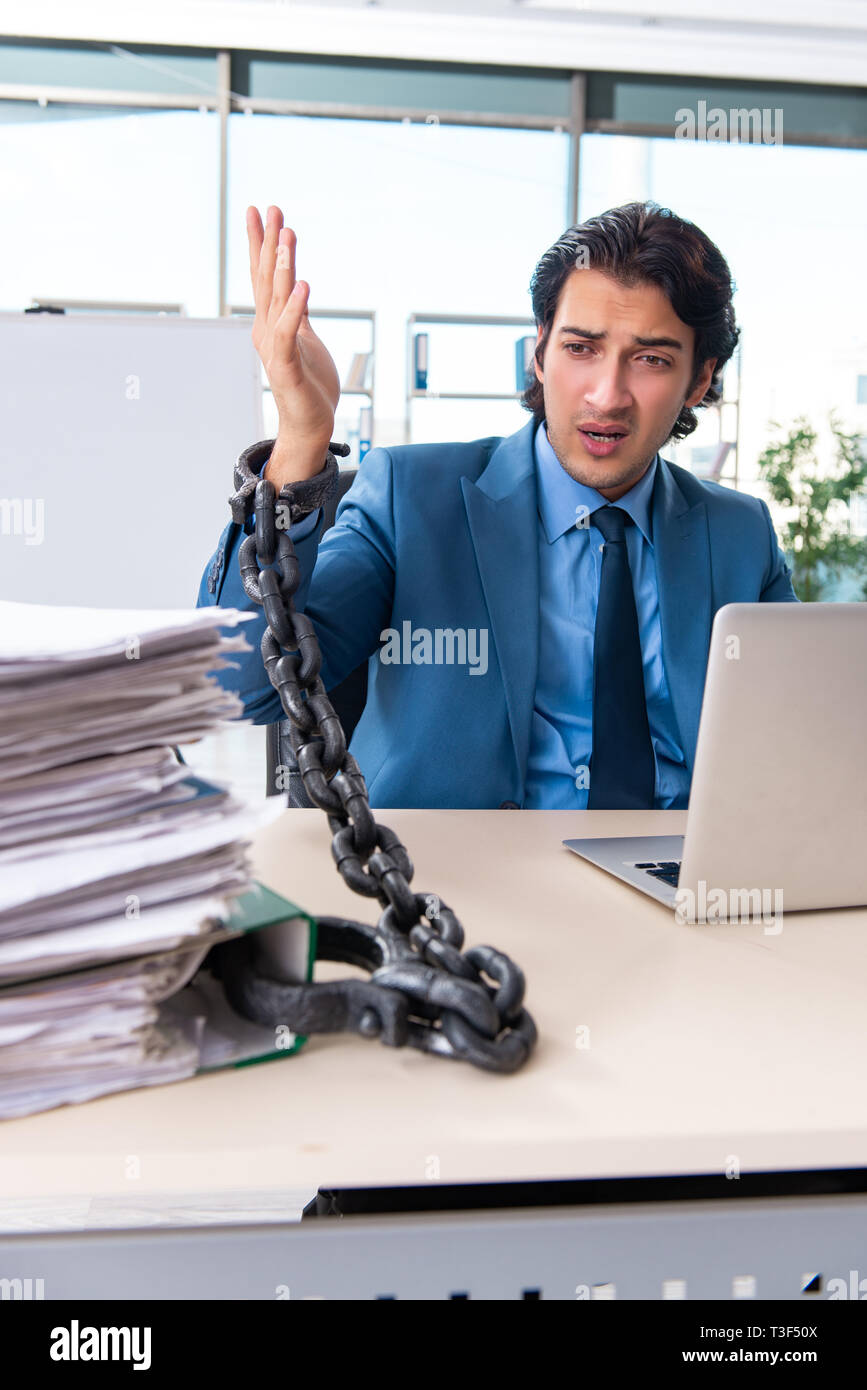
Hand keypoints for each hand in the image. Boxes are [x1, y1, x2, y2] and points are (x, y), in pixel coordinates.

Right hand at [247, 205, 339, 480]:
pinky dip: (295, 309)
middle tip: (268, 208)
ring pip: (276, 300)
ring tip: (287, 235)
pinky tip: (303, 285)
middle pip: (265, 279)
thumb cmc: (309, 383)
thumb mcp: (306, 337)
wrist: (309, 424)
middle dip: (267, 242)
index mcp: (272, 322)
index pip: (264, 275)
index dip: (262, 242)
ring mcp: (275, 347)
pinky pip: (289, 332)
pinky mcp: (286, 366)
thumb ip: (298, 310)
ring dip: (282, 266)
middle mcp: (268, 330)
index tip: (261, 211)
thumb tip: (295, 283)